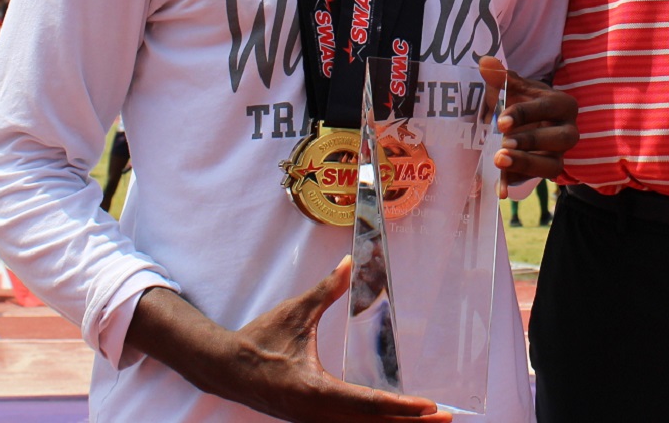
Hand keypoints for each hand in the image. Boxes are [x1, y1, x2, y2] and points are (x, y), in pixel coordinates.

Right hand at [184, 258, 449, 421]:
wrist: (224, 368)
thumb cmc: (259, 341)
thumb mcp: (295, 313)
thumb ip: (325, 290)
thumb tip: (348, 262)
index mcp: (315, 391)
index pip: (367, 404)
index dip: (400, 408)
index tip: (429, 408)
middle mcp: (317, 413)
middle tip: (444, 419)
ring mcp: (314, 420)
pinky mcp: (312, 419)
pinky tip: (392, 420)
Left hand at [479, 57, 577, 197]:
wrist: (528, 123)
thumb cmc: (523, 101)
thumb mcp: (514, 88)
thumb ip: (501, 76)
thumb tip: (485, 62)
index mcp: (563, 104)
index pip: (549, 107)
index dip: (525, 113)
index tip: (501, 119)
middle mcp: (569, 131)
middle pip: (560, 139)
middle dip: (531, 141)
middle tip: (503, 143)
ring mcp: (560, 154)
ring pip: (553, 165)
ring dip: (526, 165)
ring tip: (499, 161)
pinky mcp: (548, 172)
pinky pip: (535, 182)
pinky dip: (516, 183)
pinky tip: (498, 187)